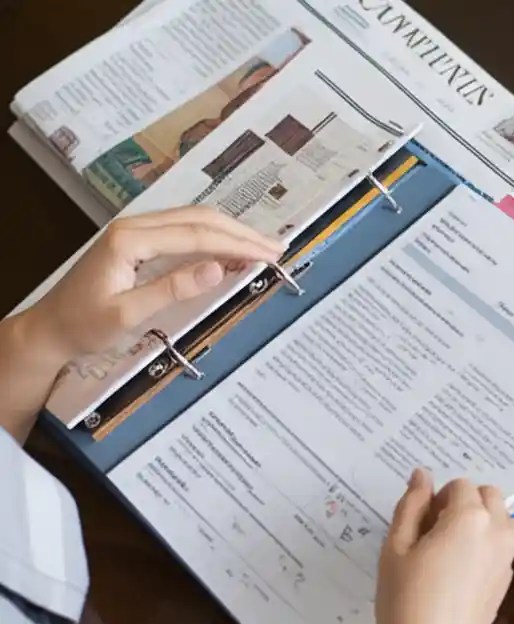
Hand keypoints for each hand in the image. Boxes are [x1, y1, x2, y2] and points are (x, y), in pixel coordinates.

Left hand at [22, 206, 281, 361]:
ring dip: (230, 232)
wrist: (50, 329)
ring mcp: (136, 231)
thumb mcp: (128, 315)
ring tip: (262, 247)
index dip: (237, 243)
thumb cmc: (84, 326)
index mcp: (130, 240)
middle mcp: (134, 226)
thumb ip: (172, 289)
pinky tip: (231, 250)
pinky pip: (183, 231)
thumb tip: (218, 269)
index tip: (269, 254)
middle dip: (241, 232)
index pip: (196, 235)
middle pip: (199, 218)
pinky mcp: (139, 242)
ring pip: (193, 220)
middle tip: (277, 248)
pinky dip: (213, 238)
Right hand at [376, 470, 513, 623]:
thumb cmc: (406, 601)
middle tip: (431, 532)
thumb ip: (411, 505)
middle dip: (464, 504)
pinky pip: (502, 547)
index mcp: (471, 517)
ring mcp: (508, 557)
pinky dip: (485, 546)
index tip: (419, 523)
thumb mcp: (395, 548)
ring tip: (448, 549)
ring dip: (482, 522)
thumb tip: (421, 475)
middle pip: (489, 496)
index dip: (437, 498)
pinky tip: (457, 574)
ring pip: (504, 520)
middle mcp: (499, 531)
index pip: (460, 485)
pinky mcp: (508, 580)